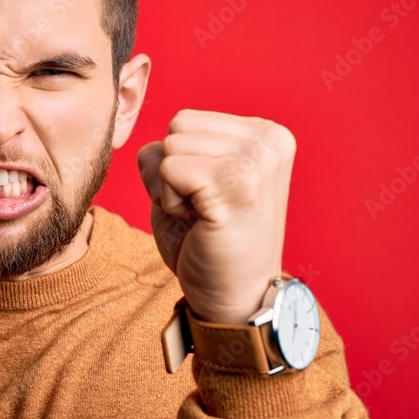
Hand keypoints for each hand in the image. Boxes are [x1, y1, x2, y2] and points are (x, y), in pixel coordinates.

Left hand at [137, 109, 295, 323]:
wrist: (235, 298)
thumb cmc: (208, 242)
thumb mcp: (193, 179)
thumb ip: (176, 148)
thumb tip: (149, 138)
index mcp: (265, 134)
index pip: (186, 120)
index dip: (179, 161)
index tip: (208, 196)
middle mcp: (269, 139)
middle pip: (176, 127)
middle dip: (172, 170)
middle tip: (203, 208)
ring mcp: (257, 159)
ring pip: (169, 145)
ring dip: (170, 186)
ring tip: (202, 215)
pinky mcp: (238, 184)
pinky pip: (168, 168)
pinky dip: (169, 199)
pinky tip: (198, 223)